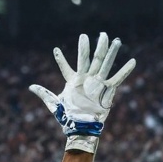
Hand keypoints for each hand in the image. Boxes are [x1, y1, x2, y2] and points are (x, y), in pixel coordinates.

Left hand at [29, 32, 135, 152]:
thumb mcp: (54, 104)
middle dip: (95, 46)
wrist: (81, 128)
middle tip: (100, 33)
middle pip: (91, 58)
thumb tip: (30, 86)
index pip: (66, 67)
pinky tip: (132, 61)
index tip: (55, 50)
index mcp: (73, 81)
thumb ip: (44, 94)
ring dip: (110, 52)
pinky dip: (125, 70)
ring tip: (114, 39)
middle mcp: (86, 79)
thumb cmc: (68, 118)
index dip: (60, 59)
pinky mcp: (107, 90)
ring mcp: (97, 83)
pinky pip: (118, 78)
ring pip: (105, 63)